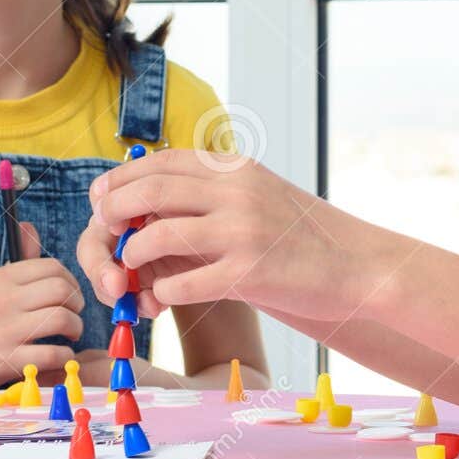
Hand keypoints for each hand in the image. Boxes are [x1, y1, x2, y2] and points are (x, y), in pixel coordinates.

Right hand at [0, 221, 86, 389]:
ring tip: (71, 333)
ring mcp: (4, 332)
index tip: (69, 293)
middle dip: (77, 301)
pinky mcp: (7, 361)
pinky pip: (53, 353)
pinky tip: (60, 355)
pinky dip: (65, 355)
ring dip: (76, 327)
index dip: (70, 279)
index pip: (51, 266)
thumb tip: (29, 227)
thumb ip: (16, 262)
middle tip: (74, 312)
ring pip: (62, 319)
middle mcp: (1, 301)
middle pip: (61, 289)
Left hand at [82, 149, 389, 321]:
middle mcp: (237, 192)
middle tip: (103, 231)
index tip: (101, 197)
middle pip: (150, 191)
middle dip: (114, 211)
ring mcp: (243, 232)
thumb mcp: (259, 192)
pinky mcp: (249, 273)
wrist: (357, 265)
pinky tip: (164, 297)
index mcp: (236, 169)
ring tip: (131, 270)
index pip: (162, 161)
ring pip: (158, 235)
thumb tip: (154, 193)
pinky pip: (184, 283)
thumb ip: (215, 189)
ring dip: (132, 256)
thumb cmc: (302, 234)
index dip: (122, 178)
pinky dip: (163, 291)